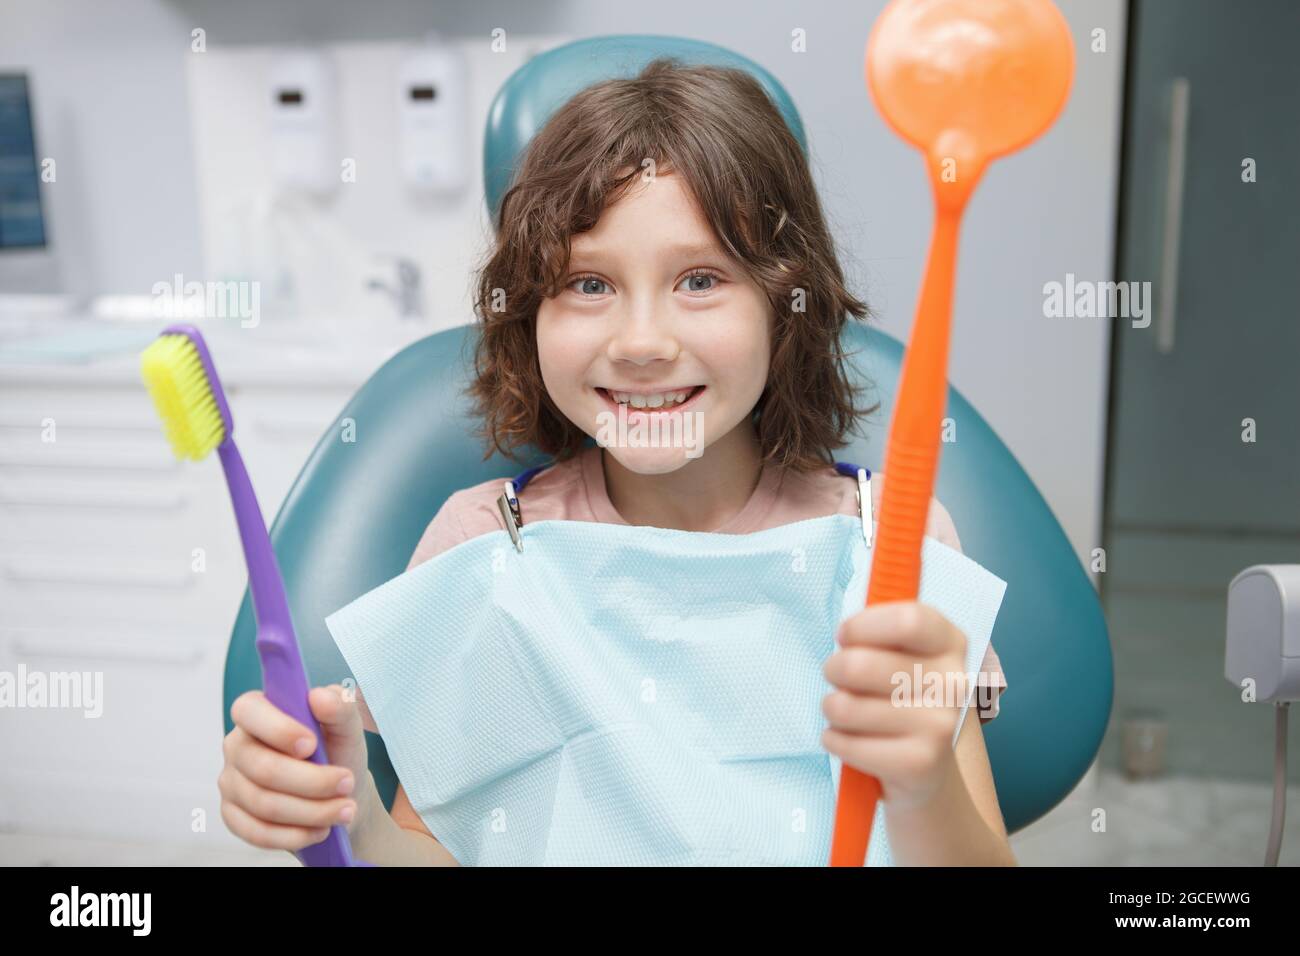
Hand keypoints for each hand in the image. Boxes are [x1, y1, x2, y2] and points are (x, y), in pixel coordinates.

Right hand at [219, 684, 371, 852]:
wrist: (340, 795)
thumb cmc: (338, 752)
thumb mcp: (348, 727)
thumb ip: (340, 706)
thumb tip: (319, 697)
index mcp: (259, 712)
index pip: (249, 711)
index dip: (278, 729)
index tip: (312, 744)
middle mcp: (238, 745)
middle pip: (263, 768)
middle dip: (312, 781)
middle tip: (347, 783)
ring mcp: (231, 783)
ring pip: (264, 804)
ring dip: (312, 811)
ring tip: (345, 809)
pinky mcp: (234, 816)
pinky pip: (257, 832)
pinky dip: (295, 834)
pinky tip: (322, 829)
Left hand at [821, 601, 968, 810]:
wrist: (928, 768)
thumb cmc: (902, 696)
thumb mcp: (903, 654)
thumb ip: (882, 631)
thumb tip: (846, 632)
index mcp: (950, 643)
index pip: (907, 620)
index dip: (863, 626)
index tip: (844, 636)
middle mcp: (954, 683)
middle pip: (861, 664)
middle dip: (833, 668)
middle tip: (835, 675)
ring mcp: (941, 725)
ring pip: (847, 707)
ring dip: (832, 708)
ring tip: (844, 712)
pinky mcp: (920, 763)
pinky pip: (847, 744)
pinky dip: (833, 740)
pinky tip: (848, 740)